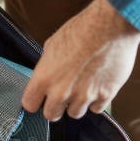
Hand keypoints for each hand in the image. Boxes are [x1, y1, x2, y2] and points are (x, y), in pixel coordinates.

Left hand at [22, 0, 139, 120]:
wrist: (110, 25)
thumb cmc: (81, 30)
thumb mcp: (52, 44)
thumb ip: (47, 65)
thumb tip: (46, 72)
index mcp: (44, 78)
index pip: (30, 105)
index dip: (34, 101)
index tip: (39, 99)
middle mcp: (61, 92)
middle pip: (51, 115)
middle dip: (55, 107)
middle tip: (62, 95)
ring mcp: (84, 96)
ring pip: (75, 114)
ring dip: (76, 104)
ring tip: (81, 88)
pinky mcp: (105, 95)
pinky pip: (96, 109)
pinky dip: (96, 101)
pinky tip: (97, 87)